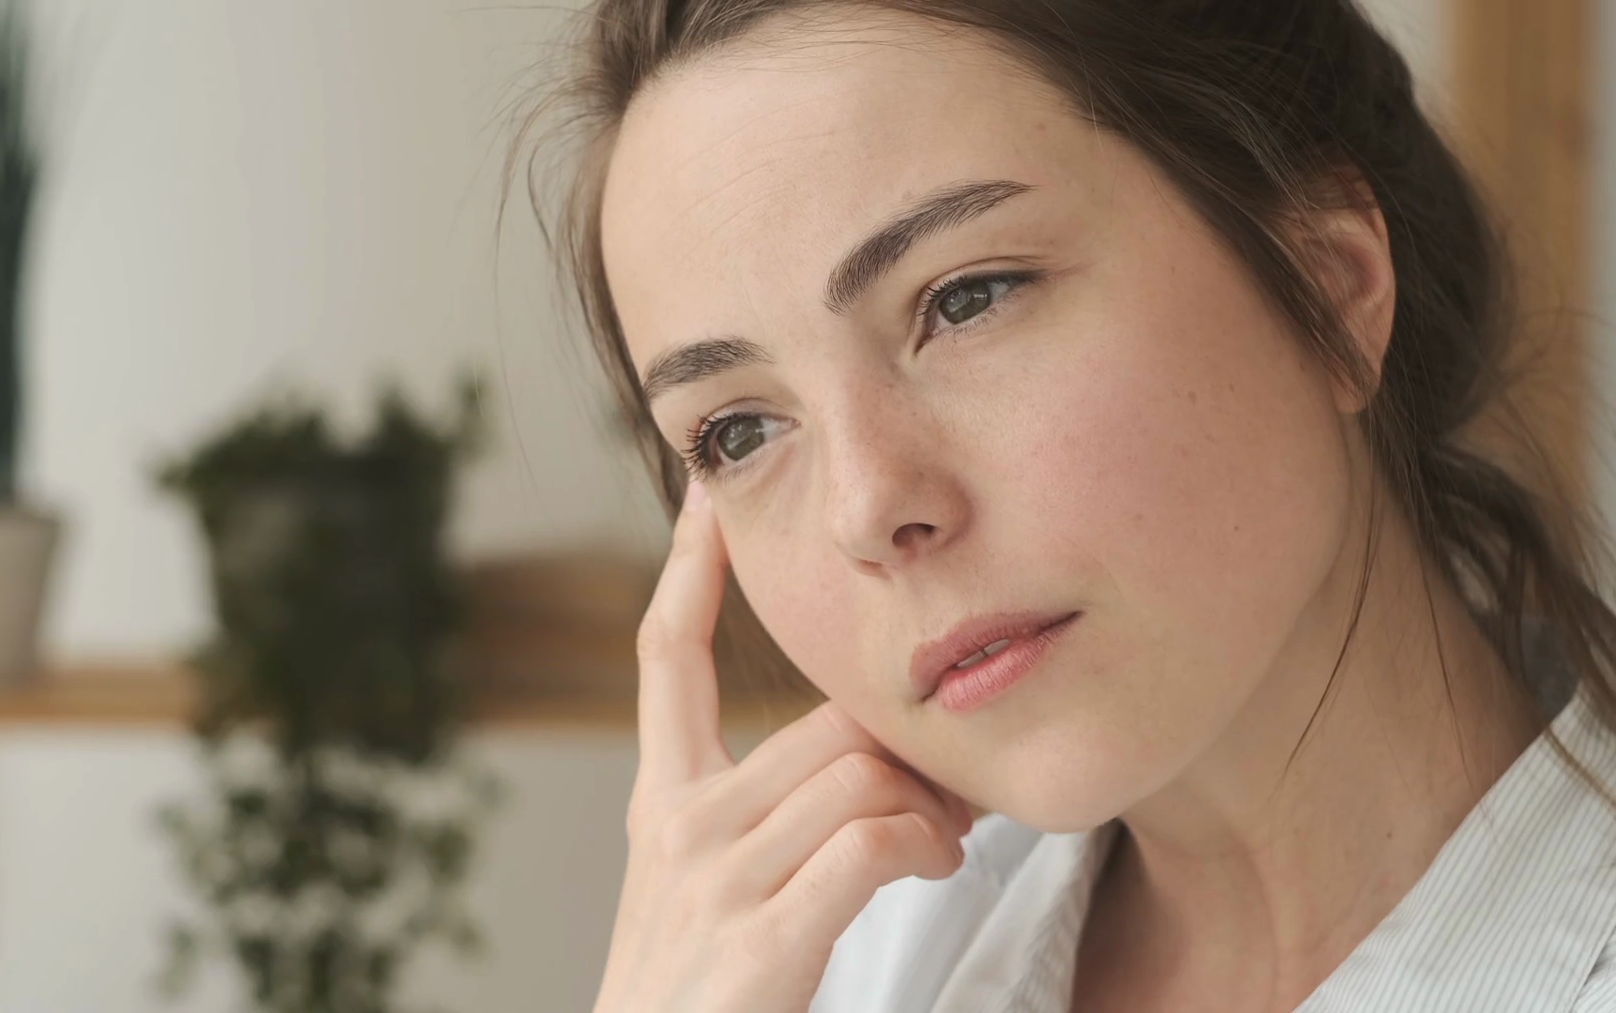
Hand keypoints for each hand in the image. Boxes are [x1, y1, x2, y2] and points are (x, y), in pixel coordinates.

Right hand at [591, 480, 974, 1012]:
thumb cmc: (698, 998)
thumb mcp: (701, 891)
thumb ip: (760, 819)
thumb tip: (871, 764)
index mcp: (659, 805)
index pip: (666, 660)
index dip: (688, 571)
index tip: (706, 497)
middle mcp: (680, 826)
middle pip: (824, 722)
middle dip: (907, 744)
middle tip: (956, 787)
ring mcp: (716, 882)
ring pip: (858, 773)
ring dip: (929, 806)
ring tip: (948, 842)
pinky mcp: (762, 942)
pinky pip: (869, 843)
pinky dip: (922, 847)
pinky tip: (934, 867)